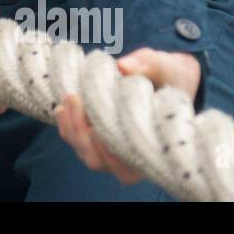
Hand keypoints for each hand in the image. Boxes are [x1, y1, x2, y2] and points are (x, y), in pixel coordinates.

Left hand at [55, 47, 201, 184]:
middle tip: (76, 99)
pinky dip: (68, 126)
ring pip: (88, 155)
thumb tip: (123, 66)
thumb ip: (147, 65)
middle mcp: (134, 156)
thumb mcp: (164, 66)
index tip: (97, 131)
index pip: (129, 169)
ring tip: (69, 99)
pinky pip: (79, 142)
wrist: (166, 76)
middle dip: (82, 135)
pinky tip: (63, 106)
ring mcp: (114, 150)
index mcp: (156, 147)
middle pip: (101, 162)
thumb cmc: (170, 75)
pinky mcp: (99, 139)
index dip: (110, 156)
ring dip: (73, 129)